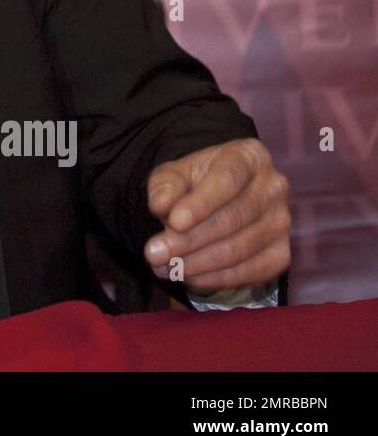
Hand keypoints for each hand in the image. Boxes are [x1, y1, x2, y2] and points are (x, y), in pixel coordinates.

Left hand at [143, 138, 290, 294]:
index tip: (173, 222)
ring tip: (162, 267)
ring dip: (196, 263)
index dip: (200, 204)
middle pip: (232, 219)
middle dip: (188, 241)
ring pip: (239, 249)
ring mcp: (281, 222)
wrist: (216, 200)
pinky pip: (250, 272)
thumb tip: (161, 205)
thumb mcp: (173, 175)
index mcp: (249, 157)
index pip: (227, 180)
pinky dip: (215, 278)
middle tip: (154, 254)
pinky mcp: (281, 254)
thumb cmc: (194, 183)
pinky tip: (187, 276)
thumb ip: (165, 186)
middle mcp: (274, 188)